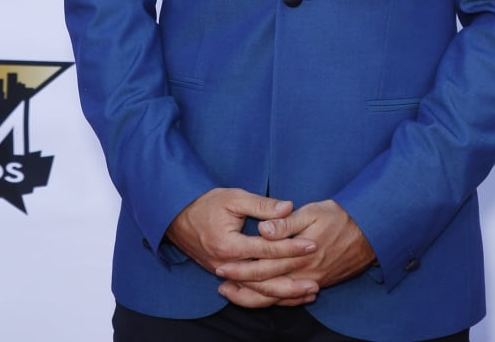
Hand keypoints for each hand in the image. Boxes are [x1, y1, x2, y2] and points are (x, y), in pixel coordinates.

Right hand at [166, 187, 318, 302]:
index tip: (311, 244)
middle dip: (292, 279)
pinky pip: (250, 293)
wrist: (177, 217)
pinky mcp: (226, 277)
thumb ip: (262, 204)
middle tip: (316, 278)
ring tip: (308, 293)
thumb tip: (288, 207)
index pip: (266, 250)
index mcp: (229, 244)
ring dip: (284, 295)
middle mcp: (226, 265)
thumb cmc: (206, 203)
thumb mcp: (234, 197)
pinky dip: (269, 296)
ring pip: (258, 291)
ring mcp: (224, 274)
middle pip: (264, 279)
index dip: (291, 247)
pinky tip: (287, 297)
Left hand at [216, 199, 374, 307]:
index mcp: (299, 255)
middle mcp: (304, 274)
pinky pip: (291, 299)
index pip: (263, 265)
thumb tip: (264, 230)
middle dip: (241, 284)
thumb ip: (286, 223)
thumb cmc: (340, 216)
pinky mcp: (318, 283)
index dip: (240, 267)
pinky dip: (274, 301)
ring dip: (253, 297)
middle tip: (220, 282)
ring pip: (277, 297)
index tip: (221, 264)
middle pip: (266, 286)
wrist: (371, 232)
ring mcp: (311, 281)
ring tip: (233, 293)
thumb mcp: (313, 211)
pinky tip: (263, 298)